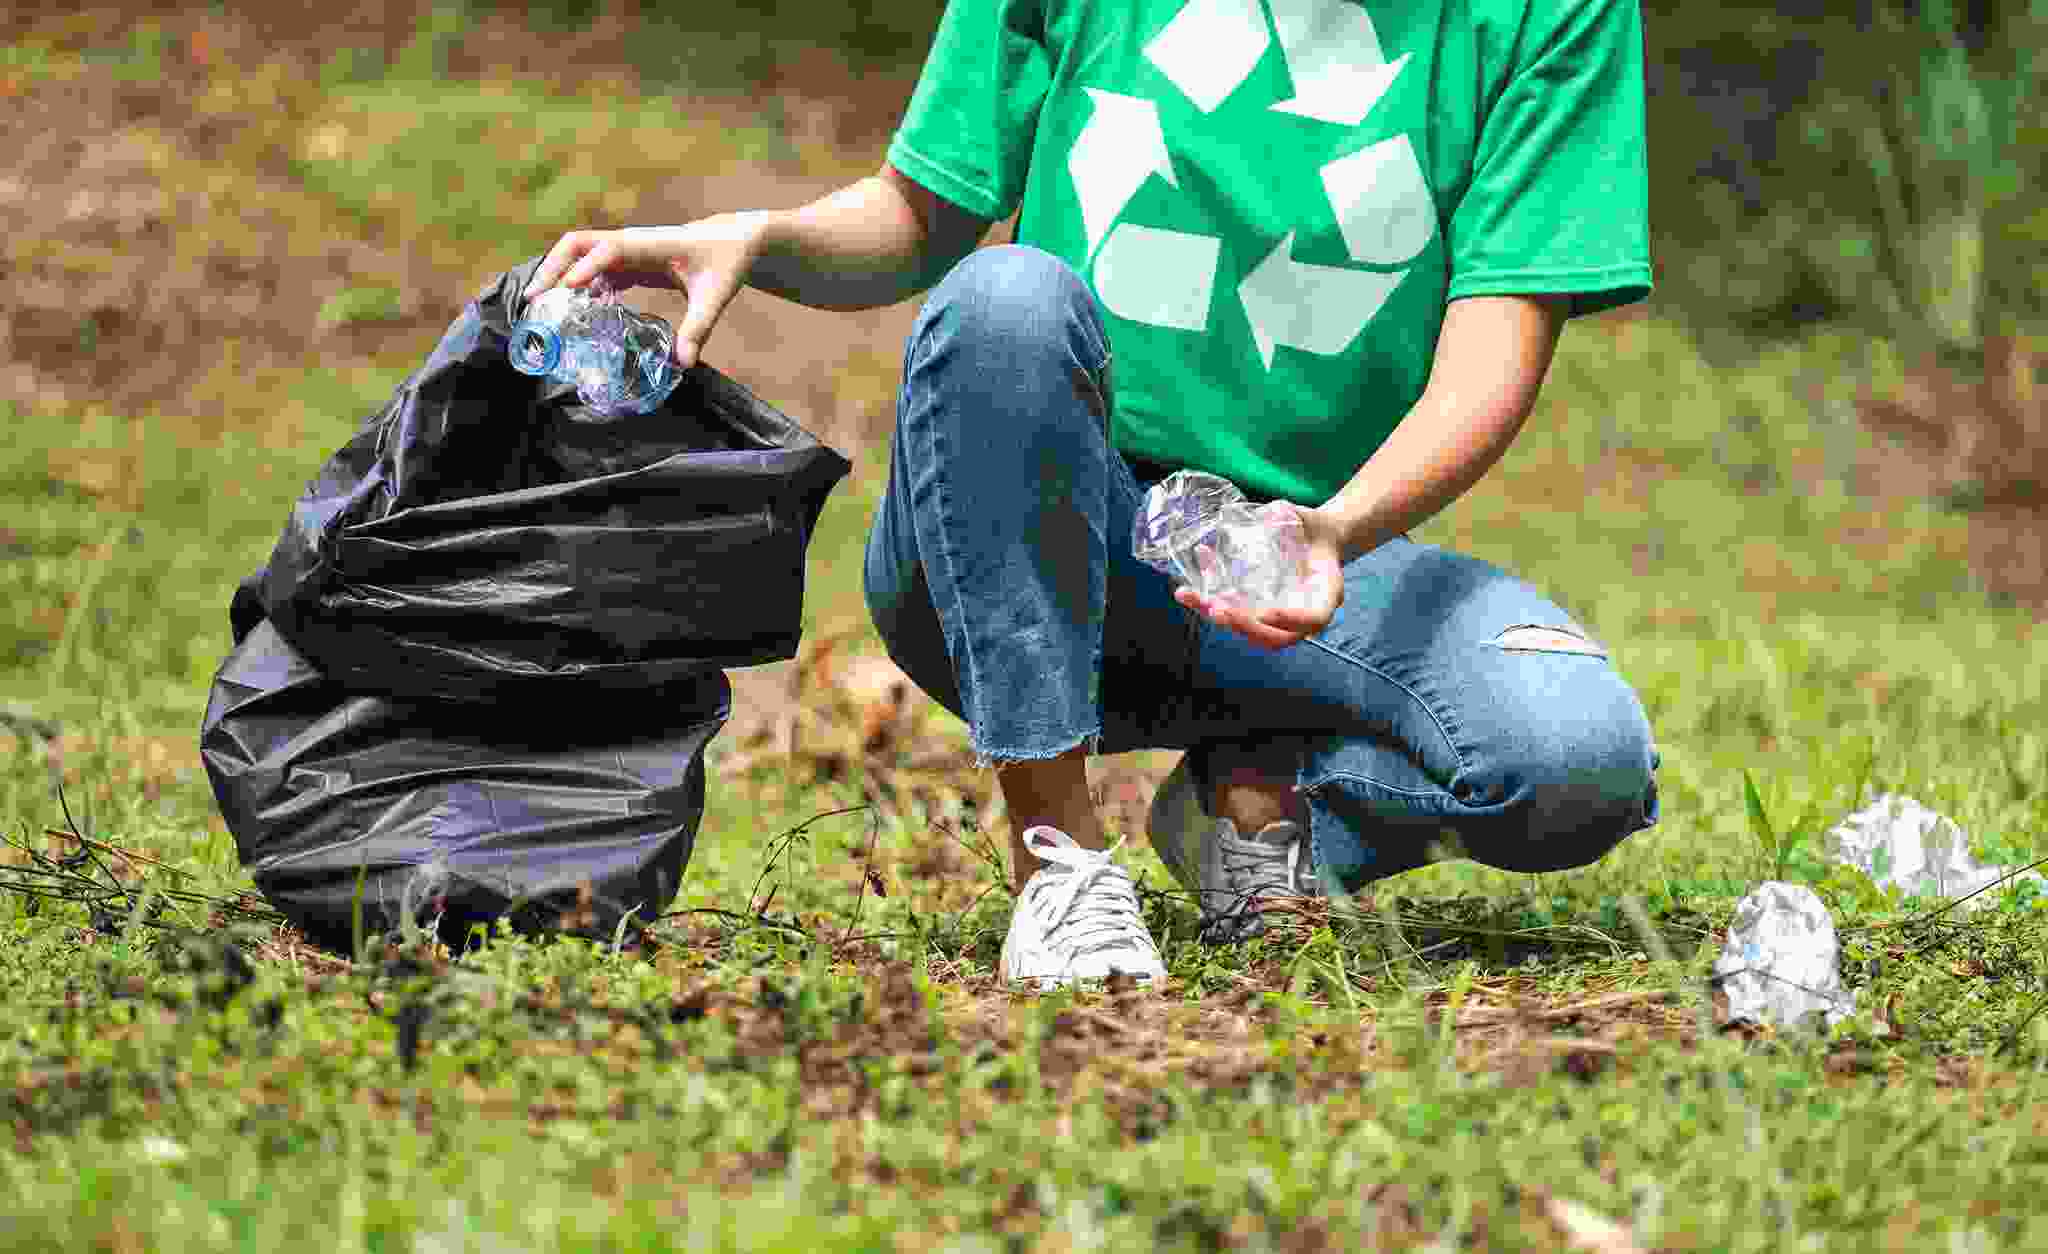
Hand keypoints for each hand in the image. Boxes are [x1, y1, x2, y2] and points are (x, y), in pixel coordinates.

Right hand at [521, 213, 773, 368]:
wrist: (733, 241)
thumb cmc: (726, 262)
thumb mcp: (716, 297)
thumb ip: (699, 328)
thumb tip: (683, 363)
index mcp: (650, 244)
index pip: (611, 250)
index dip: (588, 267)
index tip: (566, 289)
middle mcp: (631, 243)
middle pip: (578, 244)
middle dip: (552, 267)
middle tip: (532, 300)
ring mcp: (626, 251)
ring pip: (579, 255)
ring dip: (557, 276)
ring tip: (539, 309)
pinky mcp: (628, 263)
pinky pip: (593, 271)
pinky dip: (577, 287)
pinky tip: (570, 313)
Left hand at [1173, 502, 1345, 649]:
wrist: (1315, 538)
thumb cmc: (1314, 528)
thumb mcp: (1308, 518)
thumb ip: (1291, 517)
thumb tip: (1273, 513)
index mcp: (1326, 594)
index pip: (1314, 618)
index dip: (1293, 619)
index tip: (1272, 610)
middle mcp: (1303, 614)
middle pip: (1278, 637)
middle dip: (1246, 626)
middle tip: (1220, 609)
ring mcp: (1280, 618)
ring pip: (1252, 632)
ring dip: (1221, 619)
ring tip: (1193, 598)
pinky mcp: (1258, 612)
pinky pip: (1236, 617)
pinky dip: (1210, 606)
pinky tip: (1187, 592)